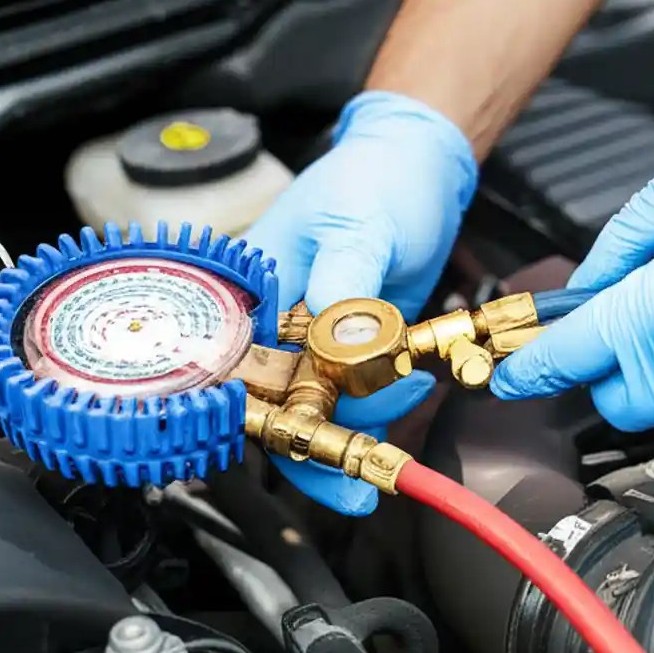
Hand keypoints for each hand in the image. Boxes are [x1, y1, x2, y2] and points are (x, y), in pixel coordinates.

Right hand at [244, 91, 475, 514]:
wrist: (420, 165)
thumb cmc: (377, 178)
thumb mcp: (359, 224)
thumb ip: (346, 284)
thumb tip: (338, 339)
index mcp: (249, 290)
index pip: (233, 370)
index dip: (255, 418)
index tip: (292, 448)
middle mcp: (272, 320)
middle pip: (272, 403)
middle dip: (310, 448)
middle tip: (351, 487)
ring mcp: (312, 335)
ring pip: (316, 408)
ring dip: (354, 431)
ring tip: (398, 425)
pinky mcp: (351, 344)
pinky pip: (354, 395)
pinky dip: (379, 410)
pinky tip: (409, 397)